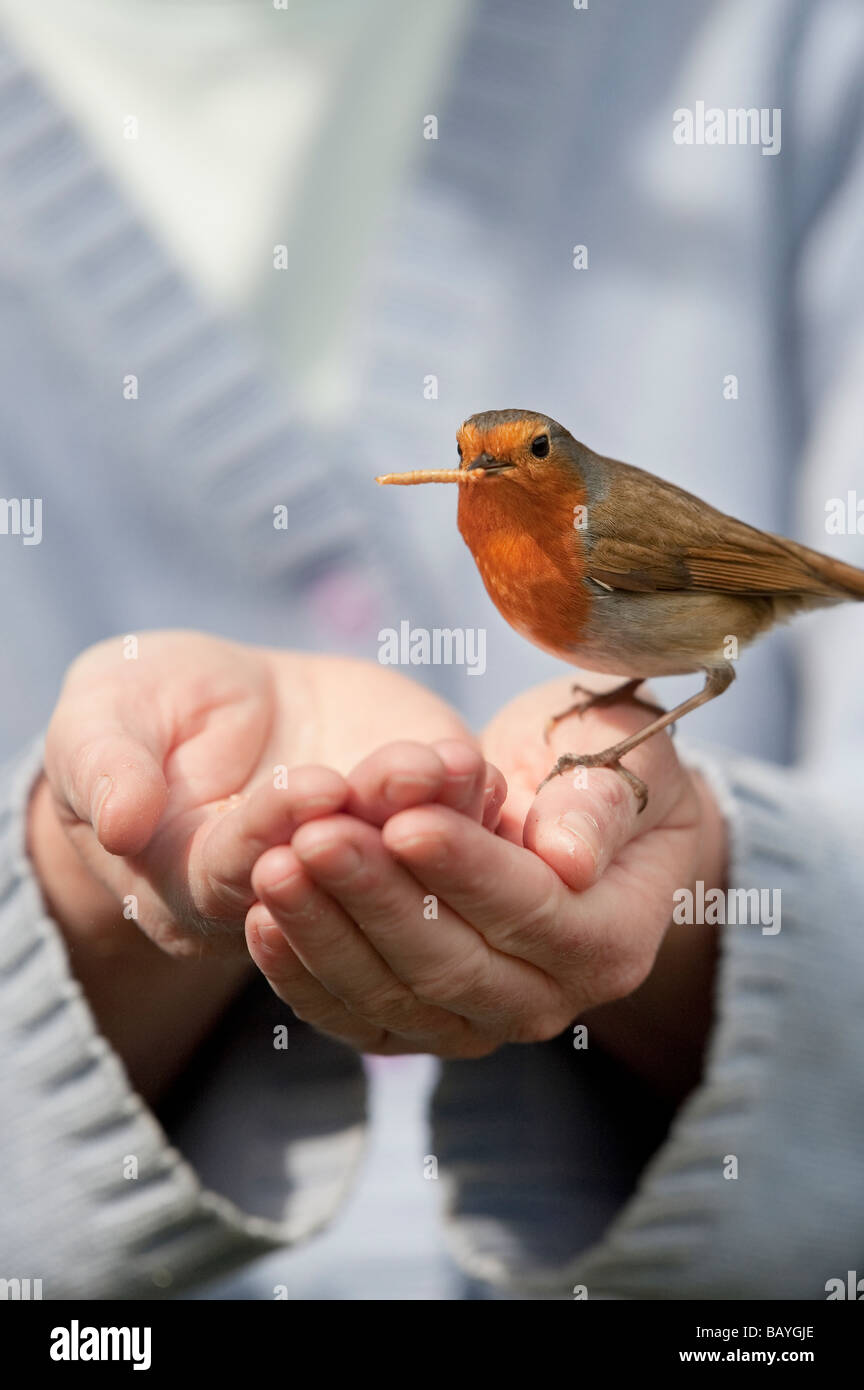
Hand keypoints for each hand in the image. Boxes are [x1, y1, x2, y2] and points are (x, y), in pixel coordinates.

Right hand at [30, 631, 474, 957]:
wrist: (219, 702)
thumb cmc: (139, 715)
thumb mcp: (97, 725)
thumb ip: (103, 770)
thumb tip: (119, 825)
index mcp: (191, 885)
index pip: (230, 873)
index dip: (270, 830)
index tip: (308, 786)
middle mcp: (283, 897)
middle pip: (325, 885)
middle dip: (360, 834)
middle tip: (387, 782)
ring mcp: (356, 866)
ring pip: (395, 866)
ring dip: (422, 818)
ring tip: (434, 765)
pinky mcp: (411, 826)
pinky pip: (446, 831)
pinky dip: (464, 799)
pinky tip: (473, 764)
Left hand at [246, 677, 725, 1087]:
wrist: (565, 807)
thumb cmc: (597, 763)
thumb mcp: (620, 757)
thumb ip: (598, 803)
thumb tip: (569, 860)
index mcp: (609, 940)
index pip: (532, 910)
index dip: (466, 869)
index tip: (405, 821)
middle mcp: (548, 1000)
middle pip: (452, 964)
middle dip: (378, 899)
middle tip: (316, 837)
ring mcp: (479, 1022)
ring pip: (393, 995)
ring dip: (326, 934)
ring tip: (275, 866)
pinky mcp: (418, 1023)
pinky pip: (354, 1014)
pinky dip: (304, 974)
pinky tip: (260, 919)